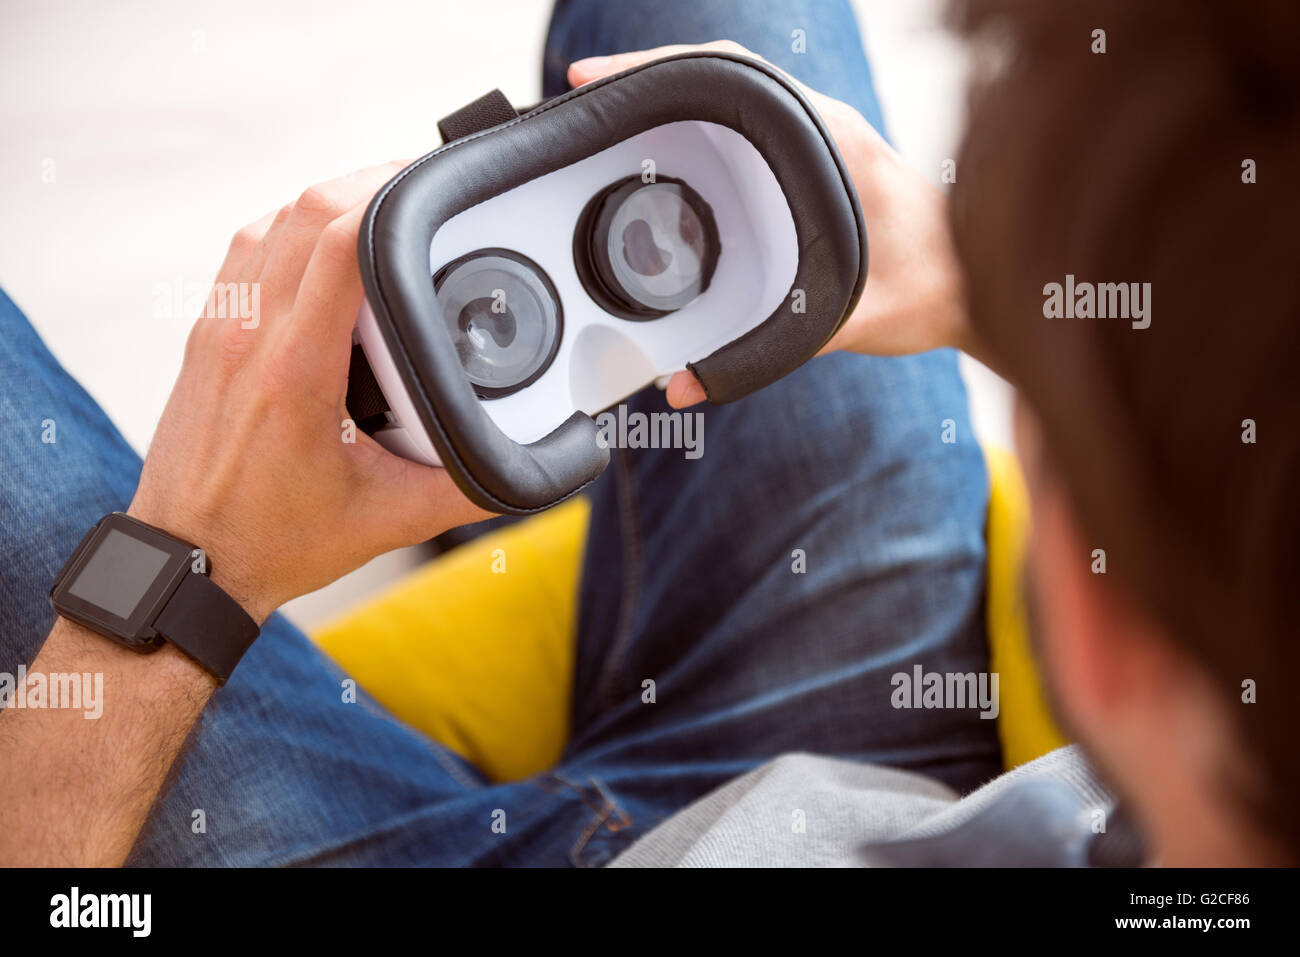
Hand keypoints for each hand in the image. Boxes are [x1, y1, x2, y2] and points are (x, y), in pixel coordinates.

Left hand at [129, 162, 491, 622]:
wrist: (188, 564)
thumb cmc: (270, 542)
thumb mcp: (388, 520)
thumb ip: (467, 490)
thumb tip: (527, 466)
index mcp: (295, 374)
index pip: (340, 245)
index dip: (392, 198)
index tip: (433, 191)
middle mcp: (249, 337)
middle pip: (307, 213)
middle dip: (372, 186)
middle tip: (424, 194)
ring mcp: (221, 329)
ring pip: (273, 220)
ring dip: (330, 203)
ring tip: (384, 213)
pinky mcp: (209, 334)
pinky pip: (248, 249)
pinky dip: (293, 229)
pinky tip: (328, 248)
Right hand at [568, 41, 973, 405]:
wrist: (986, 284)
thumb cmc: (938, 288)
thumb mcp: (849, 323)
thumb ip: (767, 356)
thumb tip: (685, 384)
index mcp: (830, 137)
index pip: (729, 72)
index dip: (654, 67)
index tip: (598, 77)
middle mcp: (823, 125)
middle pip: (716, 74)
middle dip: (644, 80)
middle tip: (583, 99)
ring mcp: (818, 138)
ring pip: (730, 96)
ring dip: (670, 102)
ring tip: (610, 123)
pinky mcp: (815, 162)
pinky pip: (747, 126)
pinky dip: (700, 130)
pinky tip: (666, 156)